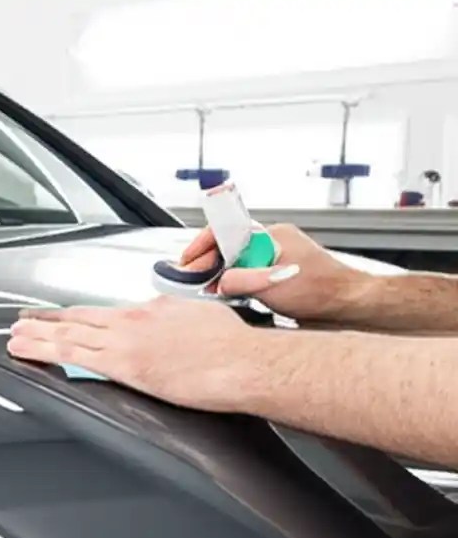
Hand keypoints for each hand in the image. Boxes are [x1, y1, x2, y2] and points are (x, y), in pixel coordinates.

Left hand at [8, 296, 264, 411]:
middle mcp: (133, 319)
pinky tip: (27, 351)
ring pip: (69, 334)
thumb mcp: (201, 320)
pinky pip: (73, 355)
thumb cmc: (233, 347)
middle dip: (48, 321)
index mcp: (152, 309)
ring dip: (38, 335)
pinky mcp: (122, 364)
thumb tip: (172, 331)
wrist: (243, 360)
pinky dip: (45, 351)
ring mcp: (125, 340)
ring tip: (15, 337)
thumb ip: (177, 324)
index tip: (63, 316)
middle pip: (80, 318)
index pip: (106, 313)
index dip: (79, 314)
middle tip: (22, 321)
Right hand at [180, 223, 370, 321]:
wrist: (350, 305)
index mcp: (271, 236)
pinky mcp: (281, 274)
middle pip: (229, 248)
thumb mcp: (271, 286)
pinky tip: (235, 297)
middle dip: (210, 264)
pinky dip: (239, 284)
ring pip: (239, 262)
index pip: (225, 232)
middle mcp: (274, 242)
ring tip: (213, 291)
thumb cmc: (322, 291)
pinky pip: (251, 273)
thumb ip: (238, 281)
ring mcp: (278, 257)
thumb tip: (216, 283)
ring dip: (225, 276)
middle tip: (195, 282)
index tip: (187, 262)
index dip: (201, 247)